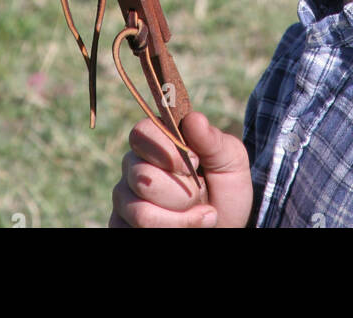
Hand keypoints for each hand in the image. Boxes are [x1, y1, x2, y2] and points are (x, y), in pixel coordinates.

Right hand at [109, 111, 253, 227]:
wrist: (227, 223)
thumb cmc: (225, 187)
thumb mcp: (230, 160)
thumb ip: (212, 140)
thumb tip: (193, 119)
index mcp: (155, 141)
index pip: (142, 133)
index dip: (168, 151)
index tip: (194, 161)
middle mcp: (134, 167)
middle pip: (143, 177)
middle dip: (183, 193)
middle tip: (201, 193)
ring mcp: (125, 199)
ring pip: (142, 213)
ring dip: (181, 220)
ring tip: (202, 216)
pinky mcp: (122, 225)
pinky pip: (133, 232)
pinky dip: (170, 232)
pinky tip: (187, 230)